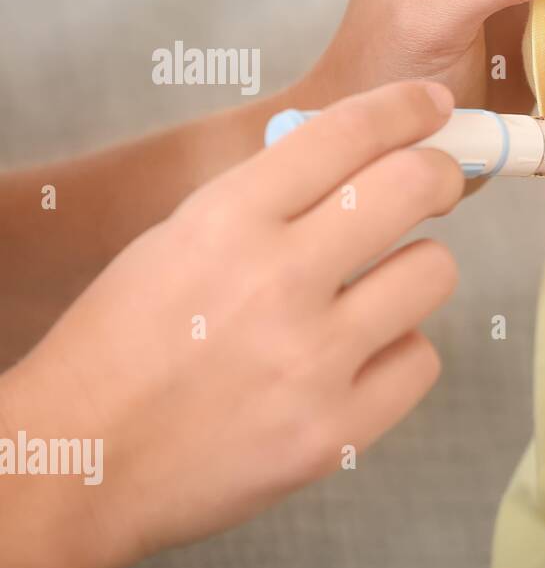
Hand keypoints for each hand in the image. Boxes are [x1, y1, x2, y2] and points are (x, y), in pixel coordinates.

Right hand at [0, 81, 463, 567]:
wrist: (82, 463)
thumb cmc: (125, 345)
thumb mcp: (176, 241)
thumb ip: (266, 200)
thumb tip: (360, 159)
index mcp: (227, 220)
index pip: (346, 132)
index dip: (406, 107)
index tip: (433, 104)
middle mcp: (278, 281)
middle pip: (413, 185)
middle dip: (439, 174)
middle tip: (434, 184)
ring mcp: (314, 360)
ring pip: (434, 271)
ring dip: (414, 272)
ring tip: (372, 294)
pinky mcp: (337, 430)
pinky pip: (422, 359)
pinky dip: (398, 354)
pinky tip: (358, 361)